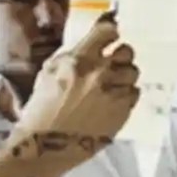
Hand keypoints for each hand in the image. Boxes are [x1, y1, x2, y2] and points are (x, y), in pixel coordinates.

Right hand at [8, 18, 139, 168]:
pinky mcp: (122, 112)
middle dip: (119, 56)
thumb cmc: (41, 109)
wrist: (45, 146)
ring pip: (133, 72)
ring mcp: (114, 93)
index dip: (110, 32)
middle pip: (127, 51)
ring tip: (110, 86)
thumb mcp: (48, 72)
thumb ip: (72, 54)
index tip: (109, 38)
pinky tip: (111, 101)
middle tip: (110, 65)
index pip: (108, 31)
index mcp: (79, 60)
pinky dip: (125, 95)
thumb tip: (93, 41)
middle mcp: (100, 73)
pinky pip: (134, 93)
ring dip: (123, 76)